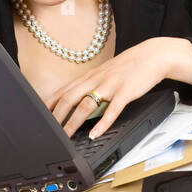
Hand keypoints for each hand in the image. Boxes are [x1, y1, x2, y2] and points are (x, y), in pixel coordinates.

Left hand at [49, 37, 191, 139]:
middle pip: (69, 98)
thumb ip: (89, 87)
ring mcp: (110, 85)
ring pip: (86, 104)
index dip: (49, 106)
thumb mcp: (104, 75)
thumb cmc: (128, 67)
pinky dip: (102, 123)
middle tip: (49, 132)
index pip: (62, 92)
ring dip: (74, 122)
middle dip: (56, 117)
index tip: (38, 119)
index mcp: (89, 77)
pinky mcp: (125, 91)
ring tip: (66, 136)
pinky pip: (112, 109)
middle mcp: (96, 79)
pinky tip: (95, 133)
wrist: (152, 55)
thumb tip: (74, 102)